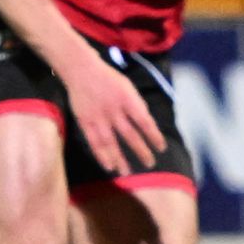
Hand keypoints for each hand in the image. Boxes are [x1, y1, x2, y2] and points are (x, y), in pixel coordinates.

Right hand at [63, 59, 164, 176]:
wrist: (82, 70)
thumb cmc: (109, 80)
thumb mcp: (128, 87)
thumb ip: (137, 105)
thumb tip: (146, 124)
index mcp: (128, 100)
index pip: (145, 122)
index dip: (154, 136)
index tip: (161, 148)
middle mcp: (114, 110)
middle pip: (130, 135)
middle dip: (141, 151)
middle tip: (150, 164)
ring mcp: (98, 117)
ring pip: (110, 142)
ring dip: (119, 159)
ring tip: (127, 172)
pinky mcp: (85, 122)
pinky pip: (94, 142)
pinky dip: (101, 155)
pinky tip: (109, 166)